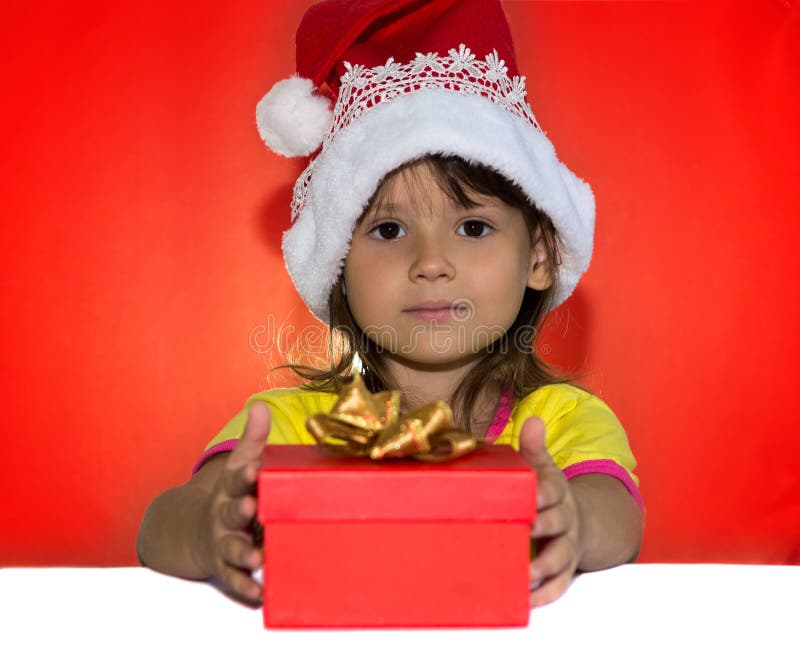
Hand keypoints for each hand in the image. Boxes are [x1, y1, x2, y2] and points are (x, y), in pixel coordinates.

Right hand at [194, 401, 270, 604]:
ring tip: (255, 558)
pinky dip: (245, 587)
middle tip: (250, 508)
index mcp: (232, 489)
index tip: (253, 469)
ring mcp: (224, 543)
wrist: (195, 532)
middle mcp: (225, 516)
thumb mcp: (240, 465)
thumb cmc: (231, 494)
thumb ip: (253, 439)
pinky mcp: (227, 567)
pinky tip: (259, 593)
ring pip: (232, 548)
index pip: (237, 479)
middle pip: (231, 513)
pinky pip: (235, 580)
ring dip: (243, 553)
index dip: (245, 474)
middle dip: (240, 511)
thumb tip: (261, 404)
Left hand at [519, 416, 584, 607]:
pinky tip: (526, 601)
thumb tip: (532, 419)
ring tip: (526, 575)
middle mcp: (565, 520)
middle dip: (543, 527)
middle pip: (558, 523)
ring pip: (560, 558)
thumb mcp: (543, 469)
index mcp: (558, 493)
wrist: (578, 522)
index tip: (531, 497)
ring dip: (544, 567)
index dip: (543, 494)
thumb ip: (534, 447)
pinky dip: (545, 594)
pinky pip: (559, 585)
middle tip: (525, 530)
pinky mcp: (563, 570)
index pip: (554, 491)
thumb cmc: (549, 494)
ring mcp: (566, 547)